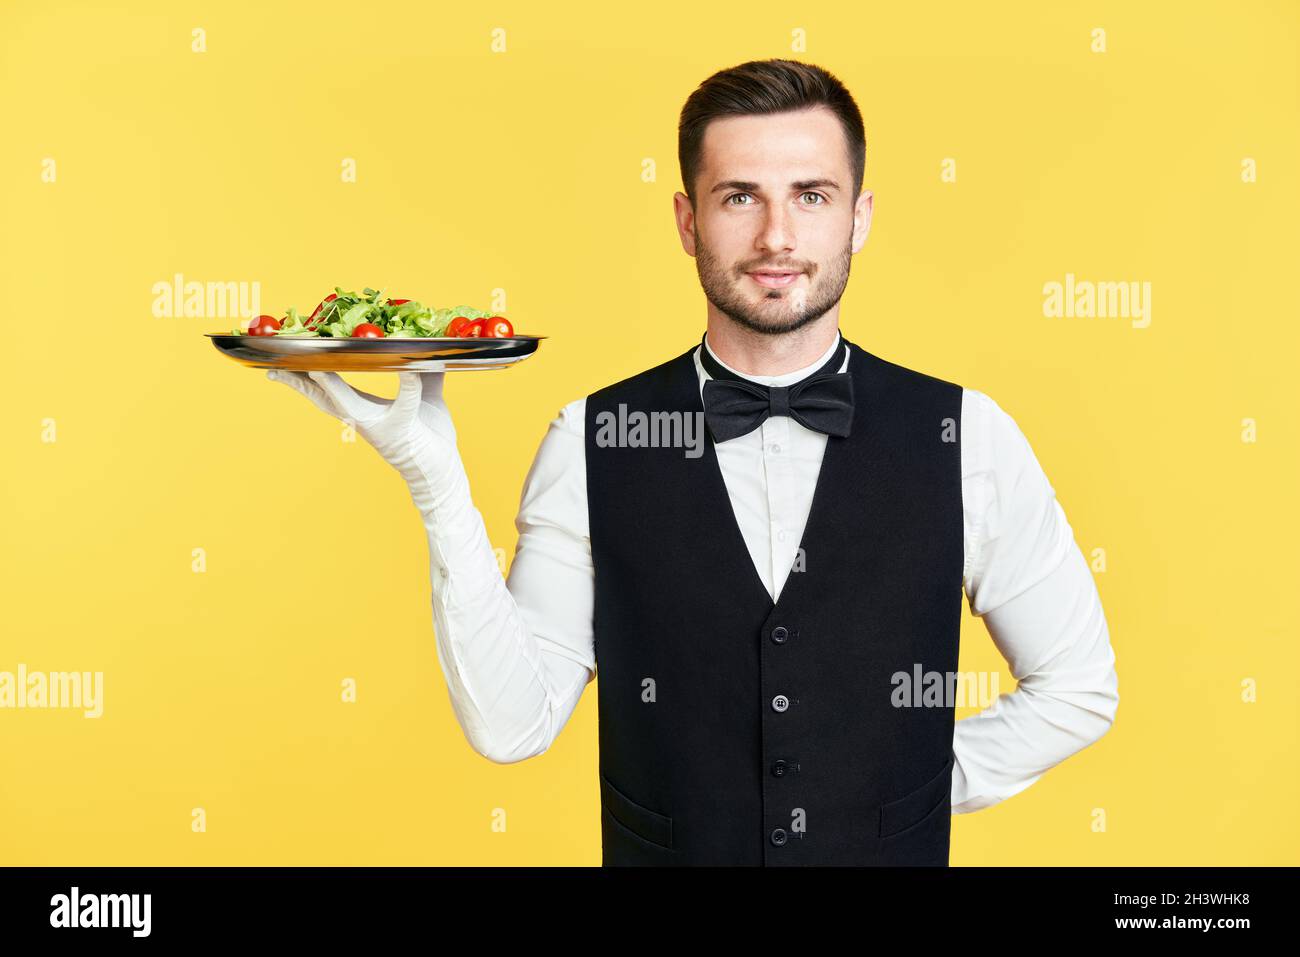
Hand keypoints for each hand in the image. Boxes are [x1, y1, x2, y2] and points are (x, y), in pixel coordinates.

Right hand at [266, 369, 456, 489]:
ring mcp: (380, 425)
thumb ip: (423, 374)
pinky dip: (405, 387)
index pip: (328, 390)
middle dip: (298, 384)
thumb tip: (425, 352)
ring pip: (349, 404)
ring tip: (311, 368)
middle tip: (274, 371)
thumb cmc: (430, 436)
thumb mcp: (426, 397)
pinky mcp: (404, 427)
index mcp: (364, 408)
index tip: (279, 366)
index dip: (304, 379)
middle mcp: (364, 417)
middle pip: (323, 398)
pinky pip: (404, 404)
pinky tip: (397, 370)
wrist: (441, 470)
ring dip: (329, 386)